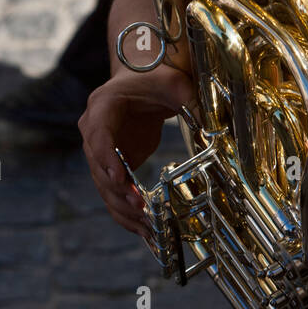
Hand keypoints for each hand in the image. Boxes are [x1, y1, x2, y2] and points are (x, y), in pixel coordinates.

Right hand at [79, 62, 196, 235]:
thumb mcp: (177, 85)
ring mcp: (99, 152)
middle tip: (141, 208)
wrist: (144, 82)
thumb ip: (193, 103)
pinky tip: (143, 229)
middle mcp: (93, 130)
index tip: (120, 179)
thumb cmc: (157, 80)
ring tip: (145, 227)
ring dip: (122, 208)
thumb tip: (215, 130)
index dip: (106, 157)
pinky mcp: (111, 168)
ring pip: (104, 186)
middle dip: (119, 191)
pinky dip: (126, 212)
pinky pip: (113, 193)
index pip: (98, 133)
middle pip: (98, 166)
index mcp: (102, 105)